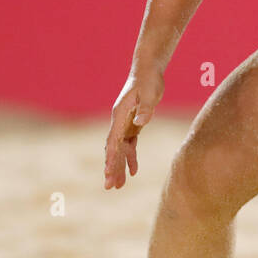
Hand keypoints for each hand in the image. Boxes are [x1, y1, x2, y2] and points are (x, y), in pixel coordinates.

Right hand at [104, 67, 164, 189]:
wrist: (147, 70)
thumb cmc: (148, 80)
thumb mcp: (149, 93)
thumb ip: (145, 108)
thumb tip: (140, 123)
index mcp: (119, 116)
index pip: (113, 141)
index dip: (111, 158)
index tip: (108, 172)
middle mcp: (119, 122)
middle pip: (113, 149)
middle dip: (111, 168)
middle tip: (109, 187)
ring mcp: (125, 124)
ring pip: (120, 150)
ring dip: (119, 167)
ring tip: (118, 186)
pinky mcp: (133, 125)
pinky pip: (129, 145)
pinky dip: (130, 158)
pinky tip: (133, 171)